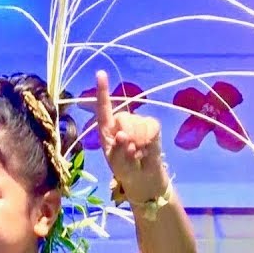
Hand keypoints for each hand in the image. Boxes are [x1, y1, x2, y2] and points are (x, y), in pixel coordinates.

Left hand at [94, 69, 166, 201]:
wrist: (144, 179)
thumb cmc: (126, 171)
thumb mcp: (118, 165)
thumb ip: (119, 151)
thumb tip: (123, 135)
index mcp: (106, 130)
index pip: (103, 109)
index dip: (102, 92)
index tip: (101, 74)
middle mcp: (121, 122)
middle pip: (123, 120)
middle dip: (127, 138)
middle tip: (130, 154)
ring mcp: (138, 123)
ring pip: (138, 125)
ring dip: (139, 144)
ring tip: (138, 155)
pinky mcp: (152, 127)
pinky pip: (152, 128)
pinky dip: (150, 142)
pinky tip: (147, 150)